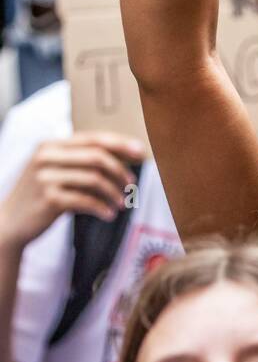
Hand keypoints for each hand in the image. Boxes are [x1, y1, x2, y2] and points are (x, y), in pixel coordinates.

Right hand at [0, 133, 144, 251]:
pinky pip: (86, 200)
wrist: (9, 222)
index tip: (140, 151)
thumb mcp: (52, 170)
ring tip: (121, 203)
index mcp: (50, 145)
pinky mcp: (48, 199)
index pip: (92, 138)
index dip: (119, 143)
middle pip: (96, 157)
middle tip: (131, 183)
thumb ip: (77, 160)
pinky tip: (108, 214)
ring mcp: (46, 178)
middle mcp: (46, 157)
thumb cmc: (39, 195)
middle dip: (120, 169)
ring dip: (113, 192)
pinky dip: (101, 208)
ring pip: (94, 179)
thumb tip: (121, 156)